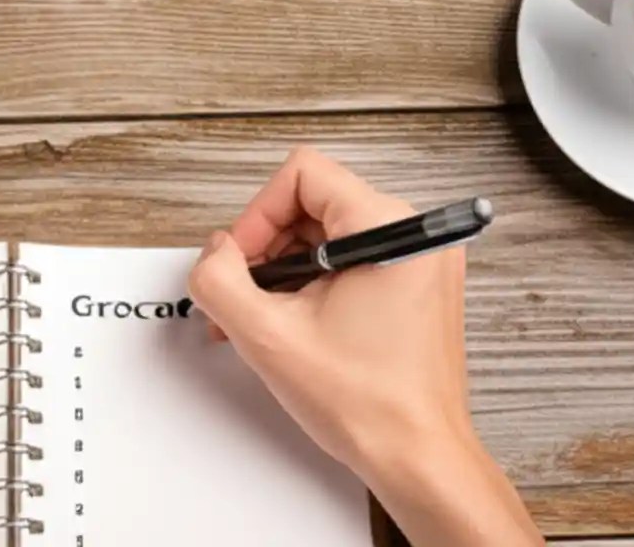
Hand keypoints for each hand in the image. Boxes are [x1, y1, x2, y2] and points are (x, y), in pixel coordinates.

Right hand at [188, 147, 542, 546]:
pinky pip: (350, 263)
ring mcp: (420, 262)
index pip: (302, 175)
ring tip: (264, 322)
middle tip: (245, 301)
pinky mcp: (415, 288)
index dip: (257, 216)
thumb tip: (213, 253)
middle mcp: (414, 234)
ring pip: (327, 236)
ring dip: (284, 273)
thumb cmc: (368, 405)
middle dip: (265, 250)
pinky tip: (292, 328)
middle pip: (311, 204)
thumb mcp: (268, 336)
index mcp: (388, 228)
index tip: (242, 264)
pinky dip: (312, 288)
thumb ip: (220, 280)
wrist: (418, 458)